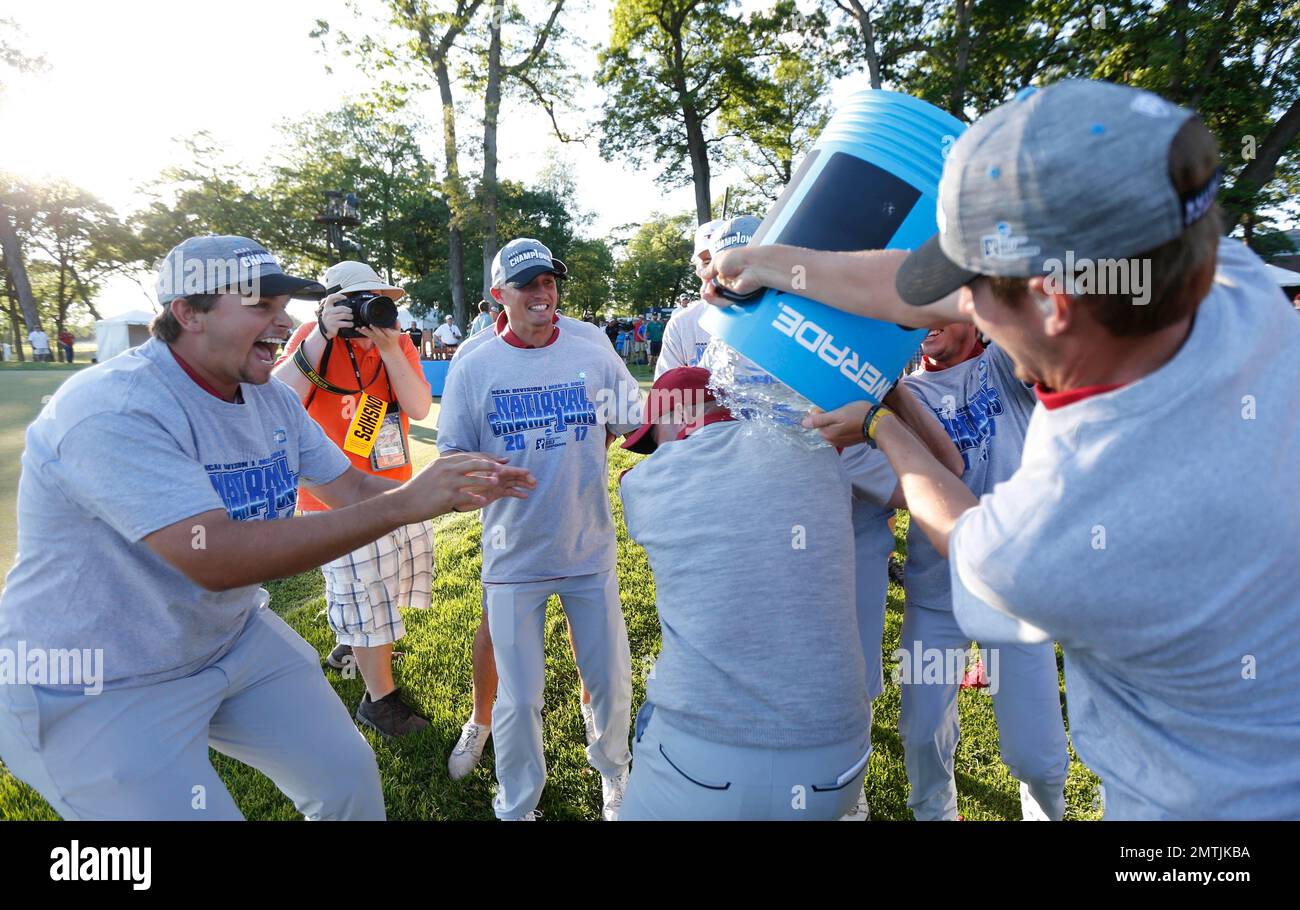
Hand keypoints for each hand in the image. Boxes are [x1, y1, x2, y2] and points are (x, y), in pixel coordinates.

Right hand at [317, 293, 352, 339]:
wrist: (323, 332)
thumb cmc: (328, 321)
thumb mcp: (328, 312)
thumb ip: (333, 307)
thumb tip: (343, 301)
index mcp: (326, 307)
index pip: (331, 297)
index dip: (338, 296)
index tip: (345, 298)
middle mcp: (328, 312)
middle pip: (341, 308)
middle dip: (348, 310)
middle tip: (350, 311)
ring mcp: (331, 318)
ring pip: (344, 315)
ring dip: (350, 316)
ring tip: (351, 317)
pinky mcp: (334, 325)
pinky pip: (345, 323)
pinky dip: (350, 323)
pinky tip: (351, 324)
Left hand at [357, 324, 402, 354]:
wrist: (389, 349)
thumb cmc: (393, 339)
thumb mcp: (397, 332)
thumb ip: (397, 325)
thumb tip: (396, 318)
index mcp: (390, 335)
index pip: (386, 331)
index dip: (383, 328)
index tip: (380, 323)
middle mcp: (383, 338)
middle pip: (378, 333)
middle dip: (374, 329)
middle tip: (370, 324)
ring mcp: (377, 339)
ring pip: (371, 334)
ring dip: (366, 331)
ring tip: (362, 328)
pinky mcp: (372, 339)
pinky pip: (367, 335)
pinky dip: (362, 332)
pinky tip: (357, 329)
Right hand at [400, 453, 535, 519]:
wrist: (404, 502)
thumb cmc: (420, 488)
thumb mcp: (433, 471)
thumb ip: (448, 466)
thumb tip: (465, 464)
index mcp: (444, 462)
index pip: (469, 456)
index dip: (486, 458)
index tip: (498, 460)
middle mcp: (446, 469)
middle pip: (473, 463)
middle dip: (490, 465)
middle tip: (502, 468)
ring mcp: (446, 483)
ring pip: (473, 479)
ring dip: (487, 480)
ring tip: (497, 483)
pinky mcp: (446, 496)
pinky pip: (466, 496)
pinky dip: (476, 498)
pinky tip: (484, 501)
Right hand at [701, 248, 762, 304]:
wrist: (753, 266)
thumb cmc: (738, 259)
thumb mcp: (717, 261)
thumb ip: (707, 270)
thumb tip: (698, 272)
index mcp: (723, 267)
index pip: (710, 276)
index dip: (705, 278)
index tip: (702, 276)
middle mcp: (726, 278)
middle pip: (711, 288)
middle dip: (705, 289)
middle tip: (705, 288)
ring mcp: (730, 288)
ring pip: (715, 296)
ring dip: (708, 296)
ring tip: (705, 294)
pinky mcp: (735, 296)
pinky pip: (722, 301)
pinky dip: (713, 301)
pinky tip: (707, 296)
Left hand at [802, 400, 872, 447]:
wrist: (878, 424)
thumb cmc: (858, 415)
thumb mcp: (838, 414)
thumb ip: (820, 419)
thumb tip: (804, 423)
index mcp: (827, 434)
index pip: (816, 420)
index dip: (821, 411)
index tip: (831, 406)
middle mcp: (832, 440)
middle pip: (824, 425)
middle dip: (829, 416)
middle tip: (841, 408)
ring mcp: (841, 442)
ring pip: (832, 427)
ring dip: (836, 420)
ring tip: (847, 412)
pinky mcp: (849, 440)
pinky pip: (840, 431)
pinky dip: (843, 425)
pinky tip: (851, 419)